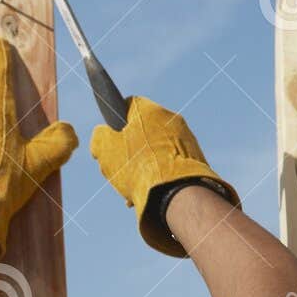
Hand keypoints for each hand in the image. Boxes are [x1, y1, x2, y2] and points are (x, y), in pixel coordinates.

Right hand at [90, 97, 239, 257]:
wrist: (175, 192)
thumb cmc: (137, 168)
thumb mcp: (105, 150)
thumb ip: (99, 137)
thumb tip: (102, 135)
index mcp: (149, 110)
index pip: (128, 105)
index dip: (115, 121)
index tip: (111, 139)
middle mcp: (171, 118)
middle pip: (144, 129)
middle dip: (131, 148)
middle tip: (121, 168)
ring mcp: (186, 137)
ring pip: (158, 148)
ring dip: (145, 163)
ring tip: (135, 186)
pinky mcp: (196, 156)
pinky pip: (172, 161)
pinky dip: (161, 173)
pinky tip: (151, 190)